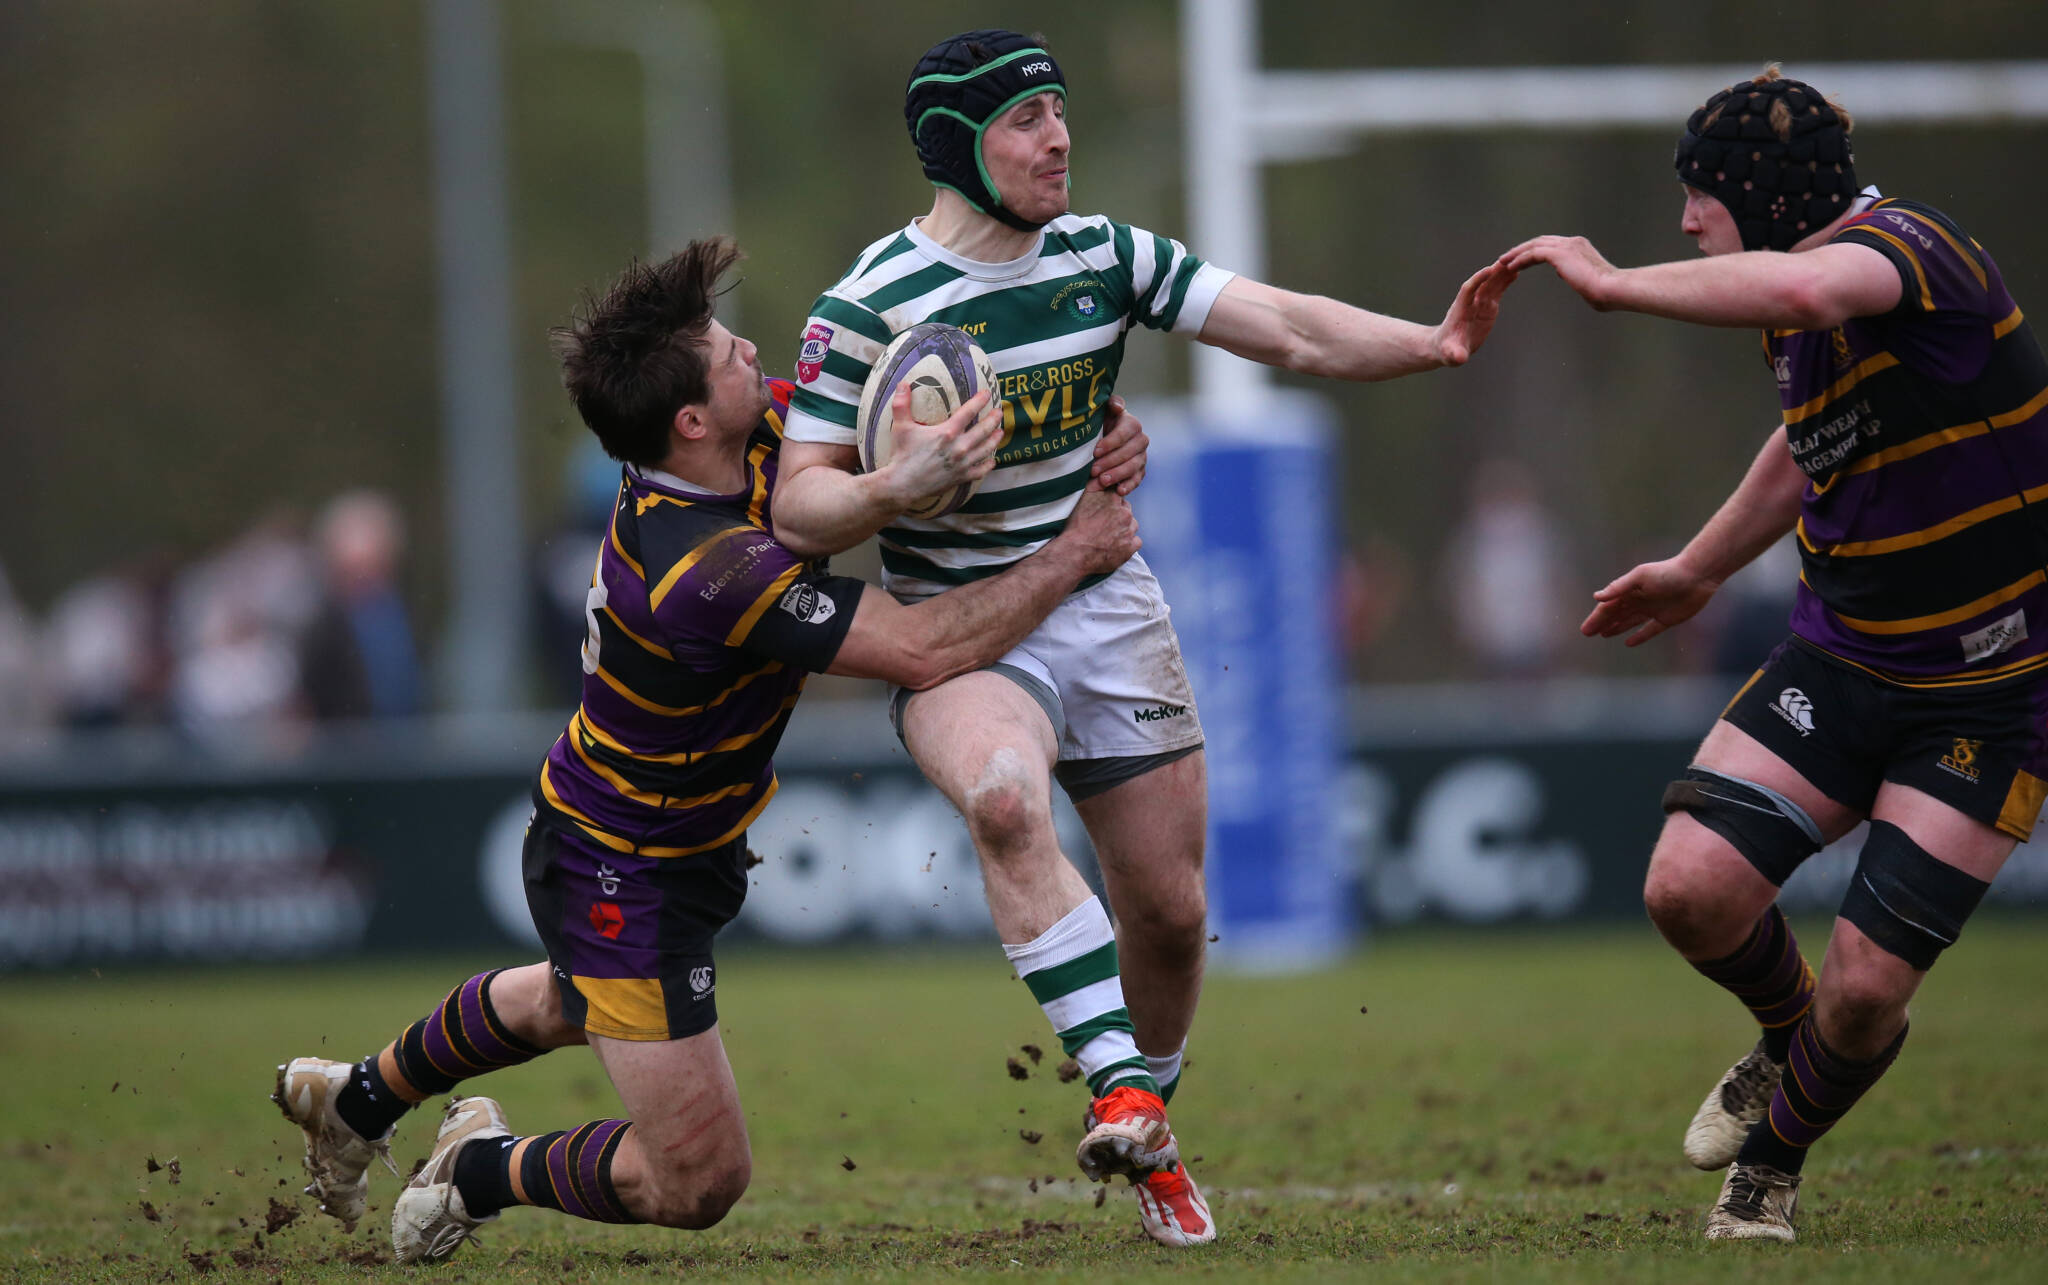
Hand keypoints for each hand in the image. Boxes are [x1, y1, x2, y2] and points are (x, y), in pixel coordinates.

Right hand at [878, 384, 1001, 509]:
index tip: (987, 393)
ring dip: (995, 439)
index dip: (980, 400)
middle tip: (999, 412)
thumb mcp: (901, 427)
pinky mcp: (961, 477)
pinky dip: (988, 465)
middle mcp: (959, 447)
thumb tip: (902, 383)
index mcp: (948, 432)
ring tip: (1000, 432)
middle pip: (984, 430)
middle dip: (993, 419)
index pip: (969, 412)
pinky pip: (980, 471)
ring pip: (986, 449)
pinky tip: (992, 460)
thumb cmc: (902, 454)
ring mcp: (962, 463)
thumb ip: (902, 404)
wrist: (904, 484)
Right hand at [1056, 486, 1140, 575]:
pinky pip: (1136, 542)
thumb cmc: (1075, 526)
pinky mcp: (1130, 546)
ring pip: (1132, 525)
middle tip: (1104, 524)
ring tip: (1109, 536)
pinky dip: (1128, 544)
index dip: (1111, 502)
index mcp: (1113, 499)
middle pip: (1126, 510)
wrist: (1076, 553)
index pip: (1118, 494)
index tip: (1104, 509)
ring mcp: (1129, 530)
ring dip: (1124, 529)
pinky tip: (1117, 546)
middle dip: (1118, 515)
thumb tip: (1101, 475)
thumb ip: (1094, 484)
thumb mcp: (1082, 498)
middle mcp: (1124, 513)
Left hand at [1090, 395, 1147, 495]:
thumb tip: (1117, 407)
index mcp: (1131, 424)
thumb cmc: (1100, 424)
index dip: (1110, 443)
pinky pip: (1137, 479)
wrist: (1102, 440)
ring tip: (1102, 481)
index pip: (1124, 433)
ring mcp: (1142, 456)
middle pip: (1129, 452)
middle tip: (1093, 470)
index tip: (1095, 451)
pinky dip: (1129, 486)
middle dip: (1110, 462)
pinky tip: (1119, 491)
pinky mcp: (1140, 471)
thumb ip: (1111, 405)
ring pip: (1133, 466)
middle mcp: (1140, 440)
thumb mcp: (1102, 411)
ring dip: (1117, 475)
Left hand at [1430, 261, 1515, 365]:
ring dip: (1502, 273)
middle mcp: (1471, 303)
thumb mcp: (1451, 354)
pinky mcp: (1488, 307)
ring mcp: (1480, 303)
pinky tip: (1516, 272)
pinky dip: (1505, 282)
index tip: (1488, 270)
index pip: (1468, 290)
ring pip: (1492, 284)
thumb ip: (1455, 354)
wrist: (1448, 346)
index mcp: (1461, 310)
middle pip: (1483, 283)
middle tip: (1508, 260)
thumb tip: (1459, 358)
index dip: (1477, 280)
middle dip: (1494, 272)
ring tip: (1517, 261)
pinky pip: (1497, 291)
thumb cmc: (1448, 350)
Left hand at [1499, 235, 1620, 309]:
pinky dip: (1520, 259)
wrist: (1611, 288)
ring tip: (1502, 262)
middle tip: (1506, 257)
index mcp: (1580, 246)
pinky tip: (1510, 267)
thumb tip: (1567, 275)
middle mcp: (1572, 242)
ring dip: (1516, 253)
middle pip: (1540, 241)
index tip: (1523, 259)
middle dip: (1522, 249)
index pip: (1552, 244)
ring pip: (1534, 245)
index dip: (1535, 251)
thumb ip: (1577, 276)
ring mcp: (1566, 246)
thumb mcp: (1588, 282)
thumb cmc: (1605, 293)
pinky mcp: (1560, 253)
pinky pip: (1533, 254)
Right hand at [1580, 556, 1718, 646]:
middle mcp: (1639, 600)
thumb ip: (1619, 587)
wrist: (1697, 576)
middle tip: (1588, 633)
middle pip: (1616, 614)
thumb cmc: (1667, 573)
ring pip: (1629, 622)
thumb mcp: (1640, 577)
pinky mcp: (1666, 619)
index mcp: (1630, 590)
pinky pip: (1649, 630)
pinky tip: (1629, 643)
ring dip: (1616, 627)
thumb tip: (1596, 597)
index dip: (1596, 618)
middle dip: (1601, 623)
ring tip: (1603, 634)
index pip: (1608, 607)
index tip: (1586, 630)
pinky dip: (1639, 636)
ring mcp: (1652, 610)